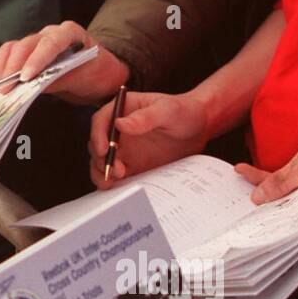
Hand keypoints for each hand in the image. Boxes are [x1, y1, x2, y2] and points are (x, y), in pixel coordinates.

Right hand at [0, 22, 127, 104]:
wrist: (101, 73)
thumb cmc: (97, 73)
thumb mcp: (84, 78)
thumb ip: (59, 80)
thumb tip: (32, 87)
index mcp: (69, 33)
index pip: (49, 43)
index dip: (35, 60)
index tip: (25, 78)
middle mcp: (49, 33)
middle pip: (24, 45)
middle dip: (11, 68)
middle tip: (3, 90)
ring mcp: (36, 41)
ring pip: (11, 48)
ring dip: (1, 68)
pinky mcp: (27, 53)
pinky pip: (7, 56)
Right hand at [90, 90, 208, 187]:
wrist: (200, 129)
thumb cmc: (184, 111)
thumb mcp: (168, 110)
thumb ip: (145, 117)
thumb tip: (120, 124)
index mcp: (122, 109)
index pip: (101, 121)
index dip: (98, 135)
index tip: (104, 150)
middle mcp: (118, 129)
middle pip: (98, 144)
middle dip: (101, 159)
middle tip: (115, 171)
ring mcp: (123, 148)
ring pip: (102, 162)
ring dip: (103, 173)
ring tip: (112, 183)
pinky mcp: (131, 165)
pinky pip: (116, 175)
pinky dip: (114, 183)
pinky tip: (119, 189)